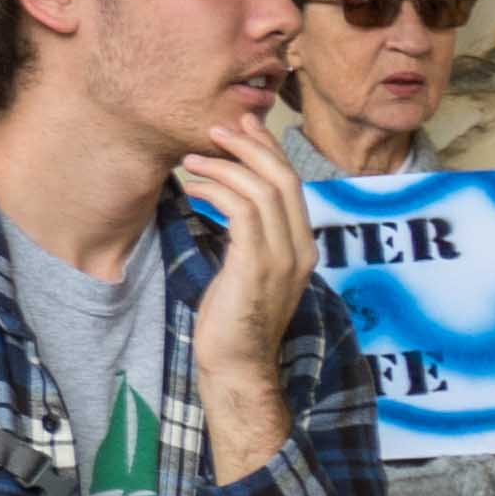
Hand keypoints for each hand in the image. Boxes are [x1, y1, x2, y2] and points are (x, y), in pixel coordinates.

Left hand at [174, 118, 313, 461]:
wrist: (235, 367)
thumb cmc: (231, 322)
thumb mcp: (244, 272)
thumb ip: (246, 240)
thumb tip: (228, 205)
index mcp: (302, 247)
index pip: (291, 185)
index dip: (268, 151)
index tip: (243, 128)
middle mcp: (301, 248)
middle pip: (284, 178)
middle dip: (250, 146)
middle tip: (216, 128)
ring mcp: (283, 258)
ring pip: (264, 189)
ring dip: (226, 165)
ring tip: (192, 159)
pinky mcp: (258, 266)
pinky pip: (244, 211)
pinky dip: (218, 190)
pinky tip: (193, 187)